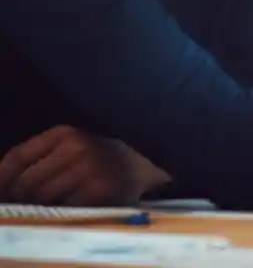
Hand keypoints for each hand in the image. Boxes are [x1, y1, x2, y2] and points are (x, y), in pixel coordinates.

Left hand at [0, 126, 167, 205]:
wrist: (145, 167)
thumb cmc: (99, 161)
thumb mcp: (70, 149)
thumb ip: (39, 159)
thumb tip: (1, 183)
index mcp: (64, 133)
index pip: (17, 157)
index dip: (0, 179)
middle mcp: (77, 146)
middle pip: (26, 181)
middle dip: (18, 199)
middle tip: (18, 207)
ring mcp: (90, 167)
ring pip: (43, 197)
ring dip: (38, 208)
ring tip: (41, 210)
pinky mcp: (101, 189)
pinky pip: (65, 208)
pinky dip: (60, 213)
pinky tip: (65, 212)